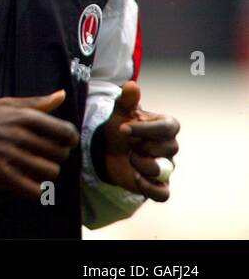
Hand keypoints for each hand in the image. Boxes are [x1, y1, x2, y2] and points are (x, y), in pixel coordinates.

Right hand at [0, 90, 78, 198]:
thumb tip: (61, 95)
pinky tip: (30, 184)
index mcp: (23, 116)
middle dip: (56, 157)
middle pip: (60, 154)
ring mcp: (10, 155)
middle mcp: (19, 135)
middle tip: (45, 156)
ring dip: (46, 173)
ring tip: (36, 169)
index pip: (65, 132)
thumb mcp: (5, 104)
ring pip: (50, 172)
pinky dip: (37, 190)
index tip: (64, 143)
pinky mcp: (1, 174)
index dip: (70, 140)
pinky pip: (34, 189)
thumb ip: (36, 102)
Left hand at [100, 81, 178, 200]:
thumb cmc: (119, 130)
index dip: (145, 129)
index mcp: (167, 127)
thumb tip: (131, 85)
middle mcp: (171, 147)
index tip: (123, 128)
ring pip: (160, 169)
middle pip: (166, 149)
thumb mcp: (119, 113)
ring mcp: (167, 167)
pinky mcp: (159, 186)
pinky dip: (148, 188)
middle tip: (128, 144)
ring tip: (129, 158)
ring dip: (139, 164)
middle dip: (140, 146)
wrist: (108, 152)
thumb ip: (127, 101)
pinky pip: (163, 194)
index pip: (168, 128)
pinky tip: (135, 177)